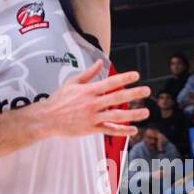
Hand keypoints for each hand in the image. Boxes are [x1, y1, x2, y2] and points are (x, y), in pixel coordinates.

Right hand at [36, 60, 151, 140]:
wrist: (47, 119)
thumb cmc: (58, 100)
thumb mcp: (71, 83)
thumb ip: (88, 73)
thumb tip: (99, 62)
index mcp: (88, 90)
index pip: (110, 82)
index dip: (124, 78)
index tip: (136, 75)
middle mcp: (92, 103)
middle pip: (117, 97)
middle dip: (134, 93)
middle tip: (147, 91)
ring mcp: (92, 117)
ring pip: (117, 115)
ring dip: (133, 114)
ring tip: (146, 112)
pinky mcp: (91, 129)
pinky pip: (110, 129)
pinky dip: (122, 131)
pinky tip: (133, 130)